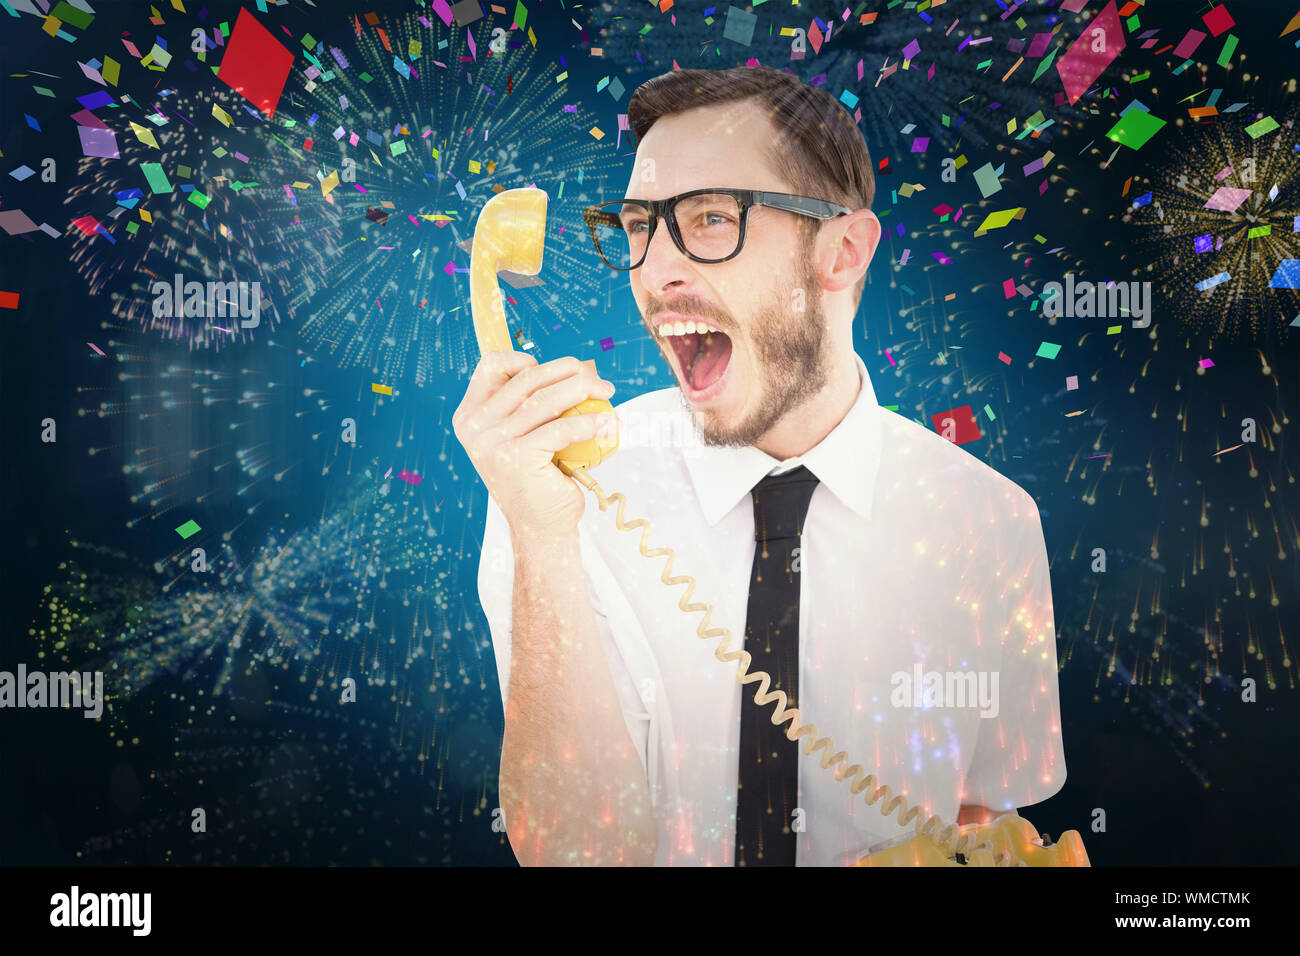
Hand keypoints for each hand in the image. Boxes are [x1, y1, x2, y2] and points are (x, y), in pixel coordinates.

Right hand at [453, 351, 617, 541]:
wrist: (538, 528)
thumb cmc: (536, 477)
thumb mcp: (521, 436)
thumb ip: (526, 404)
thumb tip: (573, 368)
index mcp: (469, 415)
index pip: (491, 365)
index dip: (524, 359)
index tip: (556, 371)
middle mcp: (474, 426)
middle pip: (528, 379)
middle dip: (570, 372)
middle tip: (599, 381)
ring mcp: (492, 442)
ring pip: (547, 399)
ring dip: (586, 390)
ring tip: (608, 394)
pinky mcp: (517, 457)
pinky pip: (562, 428)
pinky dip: (590, 422)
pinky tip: (608, 423)